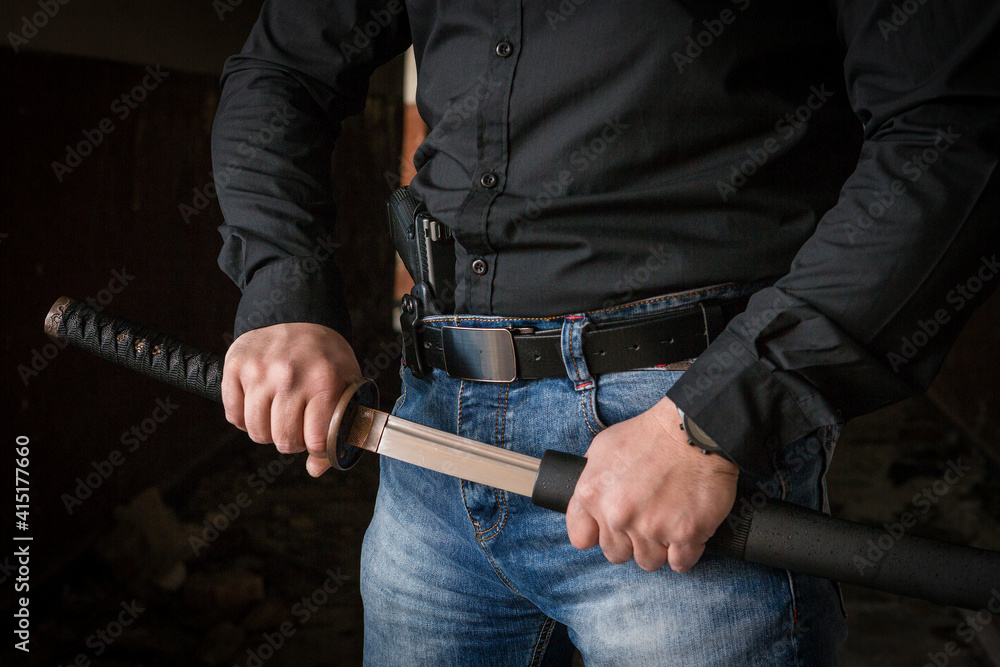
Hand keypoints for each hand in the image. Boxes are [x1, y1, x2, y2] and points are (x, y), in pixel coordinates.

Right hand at [222, 322, 360, 476]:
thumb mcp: (347, 386)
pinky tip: (260, 404)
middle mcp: (290, 374)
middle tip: (297, 426)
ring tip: (279, 415)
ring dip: (267, 431)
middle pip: (282, 440)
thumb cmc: (327, 358)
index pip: (315, 440)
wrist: (301, 316)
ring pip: (255, 431)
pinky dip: (244, 418)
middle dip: (291, 441)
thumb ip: (339, 429)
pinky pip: (233, 415)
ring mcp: (259, 370)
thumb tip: (316, 468)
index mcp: (324, 380)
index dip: (316, 448)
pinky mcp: (236, 365)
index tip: (316, 440)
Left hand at [566, 395, 738, 571]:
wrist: (693, 430)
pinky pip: (680, 563)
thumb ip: (589, 480)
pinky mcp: (686, 534)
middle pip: (616, 554)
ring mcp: (651, 527)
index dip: (598, 533)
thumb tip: (587, 506)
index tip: (611, 528)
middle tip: (645, 521)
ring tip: (667, 524)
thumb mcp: (602, 448)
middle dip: (630, 542)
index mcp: (592, 495)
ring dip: (657, 548)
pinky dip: (684, 552)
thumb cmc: (649, 435)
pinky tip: (686, 532)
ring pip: (648, 562)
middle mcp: (617, 515)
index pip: (581, 538)